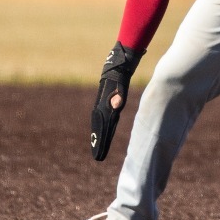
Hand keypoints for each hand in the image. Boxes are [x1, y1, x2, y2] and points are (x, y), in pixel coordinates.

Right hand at [91, 43, 141, 160]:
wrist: (118, 61)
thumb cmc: (121, 72)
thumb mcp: (121, 82)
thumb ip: (119, 94)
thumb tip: (117, 105)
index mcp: (105, 105)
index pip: (103, 127)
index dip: (102, 141)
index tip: (99, 154)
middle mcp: (102, 106)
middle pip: (100, 128)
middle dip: (99, 143)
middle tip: (98, 158)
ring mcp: (105, 104)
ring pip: (101, 124)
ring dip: (101, 137)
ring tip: (99, 150)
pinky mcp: (109, 102)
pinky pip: (106, 119)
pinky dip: (105, 128)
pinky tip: (105, 133)